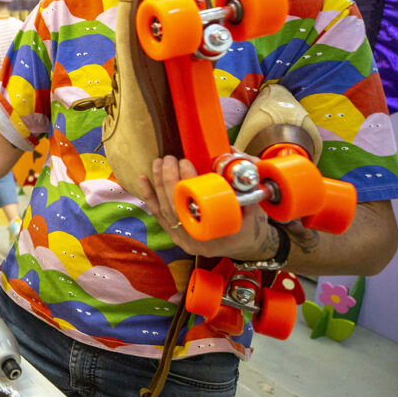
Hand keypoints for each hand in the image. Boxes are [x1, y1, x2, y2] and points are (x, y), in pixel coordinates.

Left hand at [137, 155, 271, 260]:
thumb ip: (241, 179)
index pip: (196, 205)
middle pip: (176, 206)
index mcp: (218, 231)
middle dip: (169, 179)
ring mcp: (185, 240)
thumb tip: (228, 150)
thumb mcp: (254, 203)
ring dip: (158, 184)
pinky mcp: (177, 236)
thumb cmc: (251, 223)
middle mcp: (198, 239)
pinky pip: (160, 216)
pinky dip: (150, 197)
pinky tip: (143, 180)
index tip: (185, 162)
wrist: (247, 246)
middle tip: (170, 158)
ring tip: (158, 163)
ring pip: (166, 210)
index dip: (187, 182)